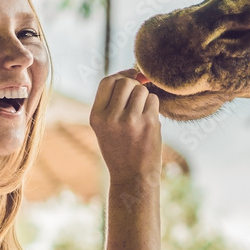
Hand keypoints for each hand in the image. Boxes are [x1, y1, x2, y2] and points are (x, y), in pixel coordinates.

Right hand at [89, 69, 161, 184]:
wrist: (132, 176)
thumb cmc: (120, 148)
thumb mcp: (105, 126)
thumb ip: (112, 101)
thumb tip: (133, 72)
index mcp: (96, 116)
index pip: (107, 82)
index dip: (120, 75)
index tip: (130, 76)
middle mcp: (110, 117)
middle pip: (126, 82)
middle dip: (134, 86)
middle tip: (137, 100)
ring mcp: (130, 120)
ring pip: (141, 90)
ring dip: (145, 98)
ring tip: (141, 114)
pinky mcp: (148, 123)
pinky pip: (153, 100)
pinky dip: (153, 107)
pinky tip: (149, 121)